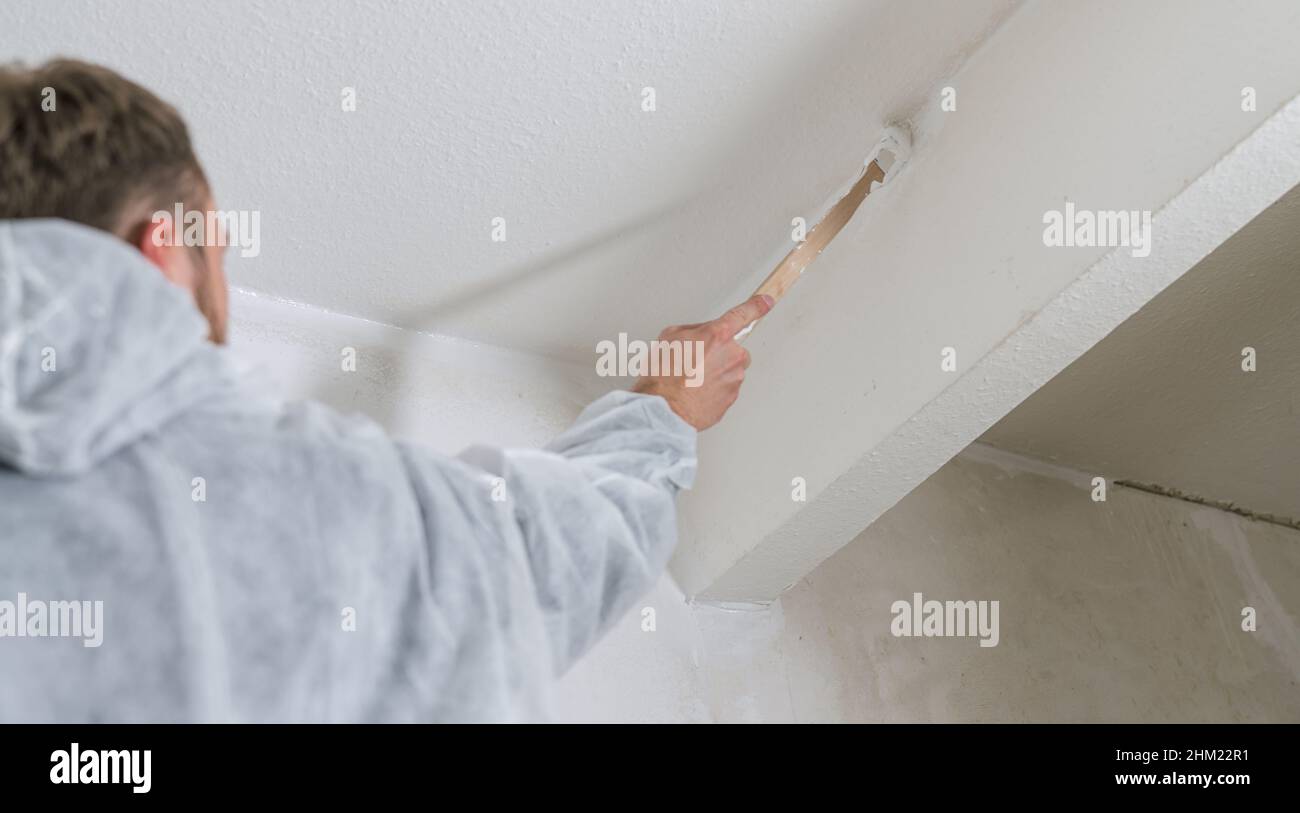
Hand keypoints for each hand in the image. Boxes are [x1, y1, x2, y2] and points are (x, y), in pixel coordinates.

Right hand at [632, 294, 773, 430]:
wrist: (665, 409)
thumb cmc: (664, 376)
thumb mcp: (670, 337)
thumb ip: (693, 330)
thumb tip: (700, 333)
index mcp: (717, 335)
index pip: (742, 314)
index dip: (756, 306)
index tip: (766, 301)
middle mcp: (731, 355)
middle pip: (735, 349)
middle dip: (721, 353)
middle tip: (697, 362)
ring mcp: (734, 378)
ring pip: (731, 370)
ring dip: (717, 373)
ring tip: (692, 379)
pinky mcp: (732, 397)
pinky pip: (726, 388)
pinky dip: (714, 389)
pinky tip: (696, 391)